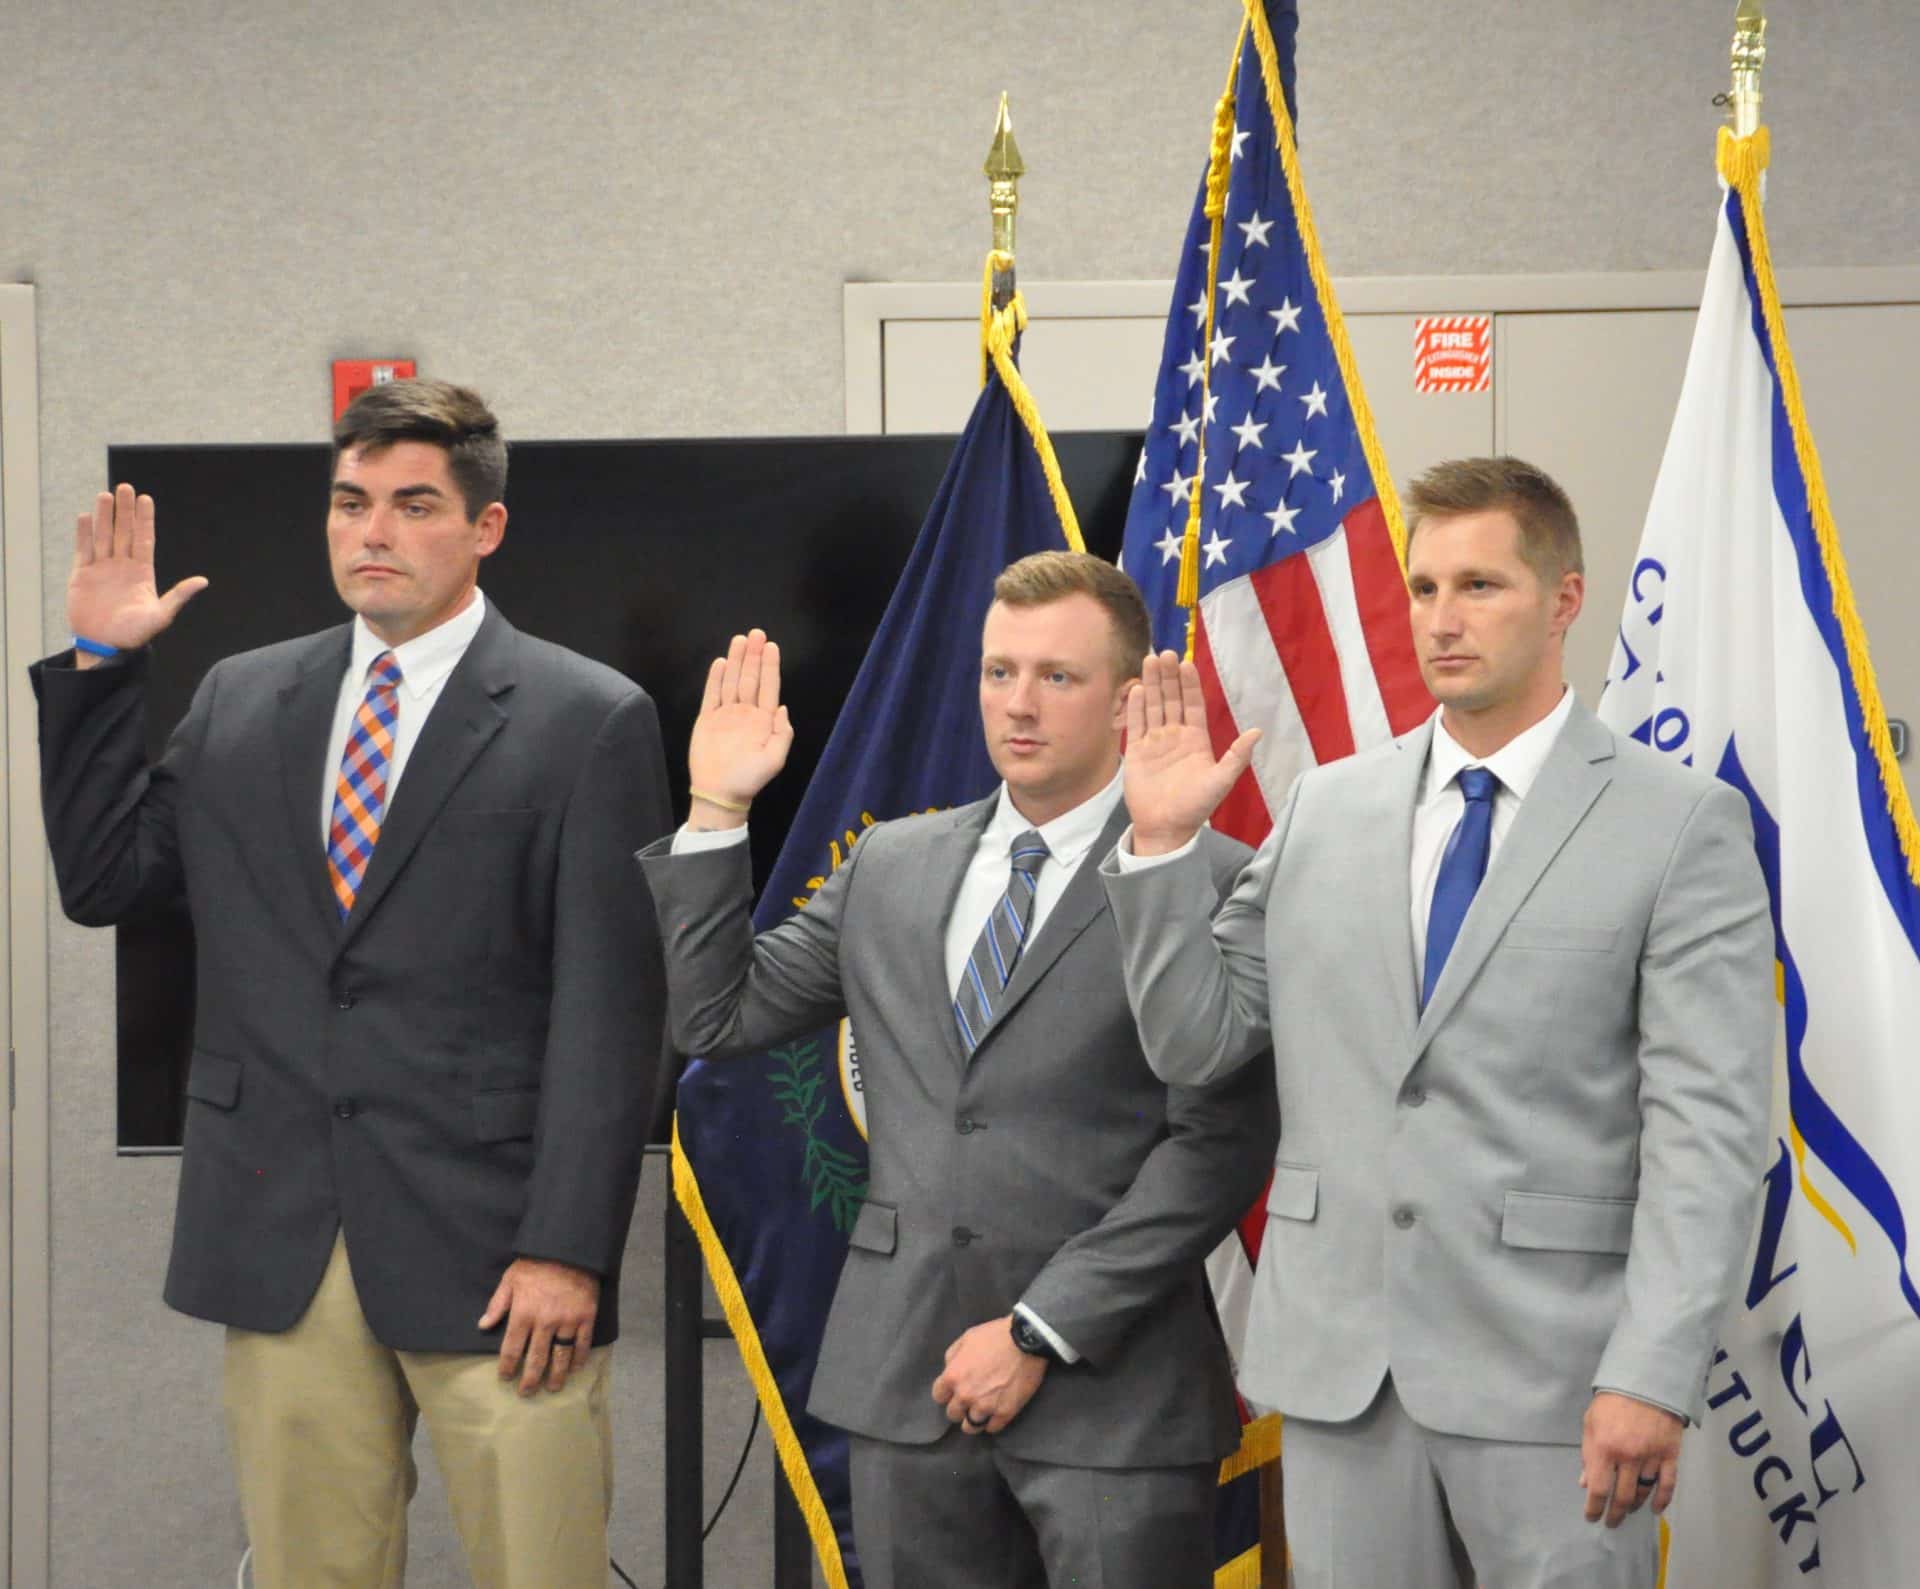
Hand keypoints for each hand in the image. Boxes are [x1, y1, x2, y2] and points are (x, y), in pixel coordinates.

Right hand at [68, 485, 208, 665]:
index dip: (144, 519)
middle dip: (124, 511)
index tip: (145, 499)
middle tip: (125, 487)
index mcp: (142, 572)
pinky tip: (86, 517)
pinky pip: (83, 550)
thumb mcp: (161, 614)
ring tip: (105, 495)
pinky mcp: (81, 575)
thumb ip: (179, 595)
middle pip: (123, 532)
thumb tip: (203, 581)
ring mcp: (101, 569)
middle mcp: (122, 566)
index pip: (144, 539)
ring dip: (104, 516)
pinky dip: (84, 534)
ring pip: (103, 536)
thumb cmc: (135, 633)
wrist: (106, 646)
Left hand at [478, 1257, 600, 1395]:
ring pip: (560, 1355)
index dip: (508, 1367)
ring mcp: (567, 1321)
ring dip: (555, 1375)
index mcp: (523, 1313)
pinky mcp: (586, 1317)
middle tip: (526, 1393)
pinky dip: (579, 1358)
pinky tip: (575, 1368)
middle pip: (536, 1358)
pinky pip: (582, 1343)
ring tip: (552, 1388)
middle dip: (529, 1379)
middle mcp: (545, 1322)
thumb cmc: (535, 1264)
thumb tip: (483, 1325)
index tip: (506, 1378)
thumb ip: (497, 1304)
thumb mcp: (510, 1279)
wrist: (569, 1249)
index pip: (512, 1349)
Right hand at [687, 628, 793, 823]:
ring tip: (740, 640)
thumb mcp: (775, 760)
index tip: (772, 646)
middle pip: (751, 678)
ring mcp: (726, 714)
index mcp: (763, 721)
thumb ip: (782, 734)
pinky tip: (721, 662)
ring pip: (732, 681)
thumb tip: (783, 708)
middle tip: (756, 633)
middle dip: (754, 656)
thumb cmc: (749, 778)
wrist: (720, 793)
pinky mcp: (707, 719)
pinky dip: (716, 678)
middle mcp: (745, 713)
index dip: (770, 666)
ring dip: (737, 661)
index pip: (769, 687)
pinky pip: (711, 694)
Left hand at [930, 1316, 1046, 1435]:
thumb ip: (953, 1357)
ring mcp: (985, 1406)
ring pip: (970, 1426)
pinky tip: (994, 1415)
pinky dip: (992, 1423)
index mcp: (953, 1376)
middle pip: (953, 1414)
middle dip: (959, 1407)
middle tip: (968, 1401)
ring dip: (973, 1420)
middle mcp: (966, 1395)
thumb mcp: (966, 1338)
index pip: (938, 1396)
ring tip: (979, 1414)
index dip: (946, 1393)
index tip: (953, 1391)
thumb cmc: (995, 1335)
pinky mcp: (1005, 1412)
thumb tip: (950, 1370)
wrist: (1026, 1340)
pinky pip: (992, 1428)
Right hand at [1122, 651, 1259, 854]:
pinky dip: (1135, 707)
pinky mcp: (1136, 752)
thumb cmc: (1195, 807)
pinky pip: (1135, 724)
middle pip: (1171, 699)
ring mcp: (1154, 742)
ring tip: (1150, 659)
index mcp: (1196, 740)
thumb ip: (1237, 756)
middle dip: (1168, 677)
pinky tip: (1136, 688)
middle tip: (1165, 653)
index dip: (1189, 684)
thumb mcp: (1221, 781)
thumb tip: (1258, 732)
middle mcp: (1175, 736)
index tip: (1186, 664)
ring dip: (1151, 684)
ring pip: (1153, 706)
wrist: (1165, 828)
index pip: (1193, 704)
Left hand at [1579, 1391, 1683, 1526]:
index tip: (1592, 1517)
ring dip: (1634, 1506)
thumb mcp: (1591, 1423)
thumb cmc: (1612, 1401)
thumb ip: (1588, 1454)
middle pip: (1621, 1496)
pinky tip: (1655, 1509)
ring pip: (1643, 1492)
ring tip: (1627, 1511)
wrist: (1646, 1382)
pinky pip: (1668, 1484)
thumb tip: (1585, 1483)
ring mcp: (1651, 1457)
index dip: (1594, 1508)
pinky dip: (1662, 1500)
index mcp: (1604, 1448)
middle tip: (1611, 1522)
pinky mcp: (1670, 1455)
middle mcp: (1627, 1457)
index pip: (1598, 1489)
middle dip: (1614, 1513)